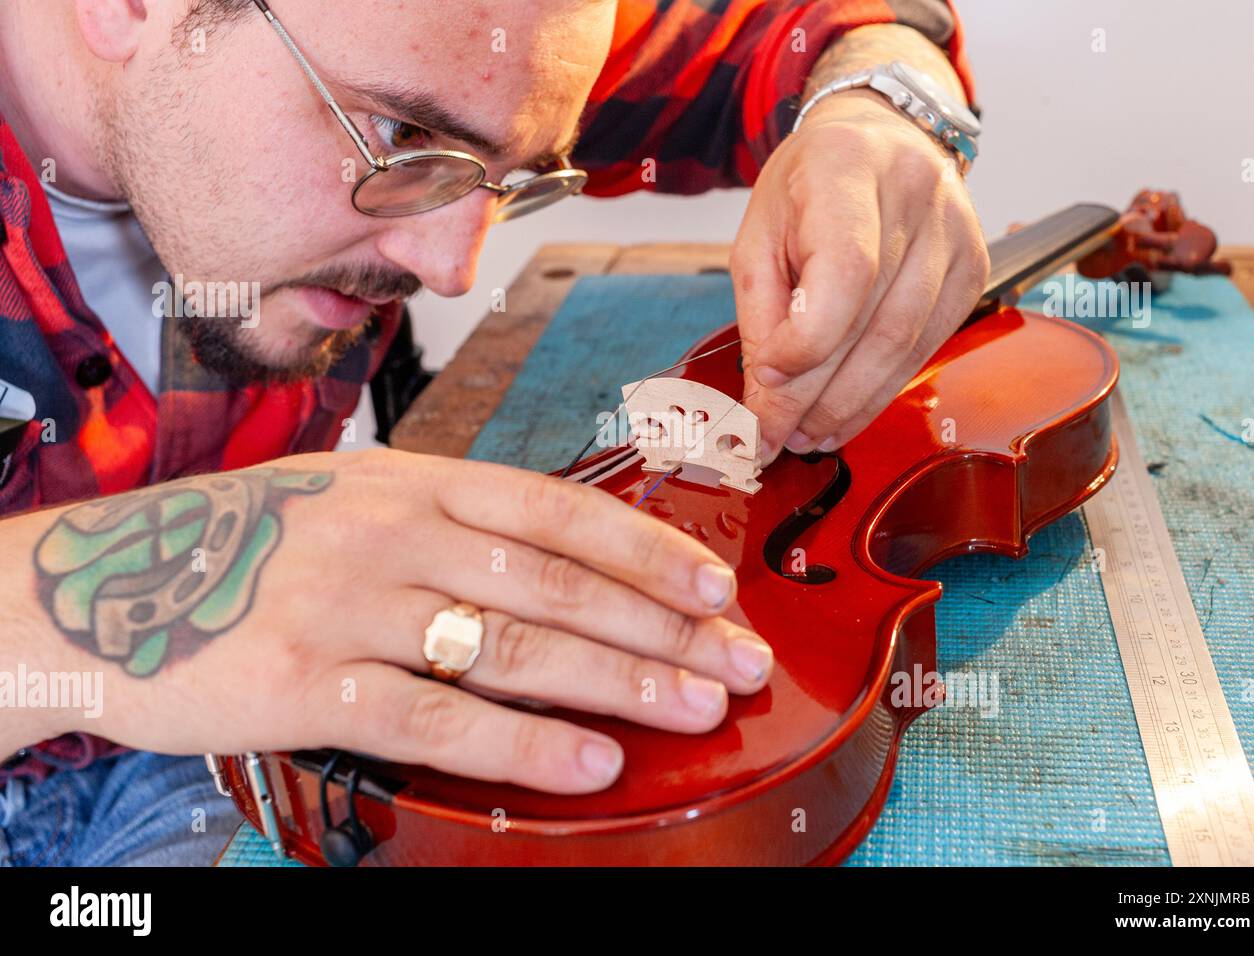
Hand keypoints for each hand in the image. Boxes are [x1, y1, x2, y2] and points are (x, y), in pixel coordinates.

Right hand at [41, 450, 772, 793]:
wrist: (106, 587)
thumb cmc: (251, 545)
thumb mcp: (354, 500)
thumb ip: (451, 523)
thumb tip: (562, 562)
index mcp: (413, 480)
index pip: (559, 510)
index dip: (649, 548)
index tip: (717, 587)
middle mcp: (394, 531)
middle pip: (558, 583)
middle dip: (663, 626)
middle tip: (738, 662)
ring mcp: (351, 604)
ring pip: (515, 645)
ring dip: (619, 680)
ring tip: (695, 708)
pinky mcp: (308, 683)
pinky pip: (436, 717)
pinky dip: (521, 745)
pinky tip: (588, 763)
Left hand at [731, 90, 989, 461]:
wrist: (877, 139)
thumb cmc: (809, 186)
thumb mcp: (758, 235)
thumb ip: (761, 317)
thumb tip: (766, 402)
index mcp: (849, 166)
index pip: (845, 271)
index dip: (807, 341)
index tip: (766, 380)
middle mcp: (917, 194)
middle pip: (874, 322)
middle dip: (818, 396)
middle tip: (776, 436)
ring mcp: (956, 233)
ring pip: (904, 345)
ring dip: (850, 405)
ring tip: (806, 434)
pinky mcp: (973, 270)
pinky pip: (925, 347)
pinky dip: (881, 389)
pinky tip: (846, 412)